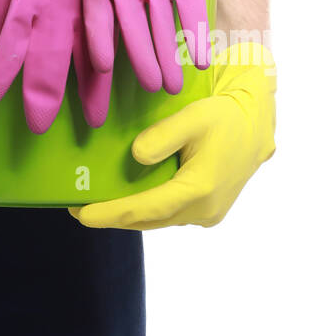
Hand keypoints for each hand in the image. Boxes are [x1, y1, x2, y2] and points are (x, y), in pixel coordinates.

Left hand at [69, 40, 275, 228]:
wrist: (257, 122)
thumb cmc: (225, 115)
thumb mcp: (193, 117)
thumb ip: (163, 137)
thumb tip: (136, 156)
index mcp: (199, 190)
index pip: (145, 209)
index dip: (110, 213)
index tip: (80, 213)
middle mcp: (204, 210)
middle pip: (149, 220)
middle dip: (112, 217)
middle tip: (77, 209)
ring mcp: (209, 213)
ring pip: (159, 220)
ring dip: (129, 215)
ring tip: (97, 206)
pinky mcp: (210, 209)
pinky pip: (170, 214)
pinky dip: (147, 210)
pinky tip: (127, 199)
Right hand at [81, 0, 210, 114]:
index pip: (97, 15)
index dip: (99, 41)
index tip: (102, 64)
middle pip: (133, 31)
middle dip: (144, 60)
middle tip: (153, 86)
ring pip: (160, 29)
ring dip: (166, 57)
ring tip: (172, 86)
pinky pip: (190, 12)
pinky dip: (195, 36)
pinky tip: (200, 59)